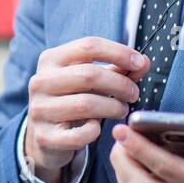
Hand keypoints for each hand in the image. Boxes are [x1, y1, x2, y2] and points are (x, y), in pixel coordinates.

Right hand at [25, 37, 149, 182]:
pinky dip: (95, 131)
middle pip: (89, 74)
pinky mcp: (44, 137)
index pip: (89, 46)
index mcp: (50, 59)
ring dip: (113, 107)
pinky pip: (80, 134)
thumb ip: (117, 69)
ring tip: (122, 110)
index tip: (139, 63)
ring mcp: (39, 109)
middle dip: (120, 84)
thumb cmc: (73, 100)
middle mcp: (39, 81)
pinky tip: (97, 129)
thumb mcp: (90, 80)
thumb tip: (144, 61)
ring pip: (86, 104)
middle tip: (134, 94)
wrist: (46, 135)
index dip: (119, 52)